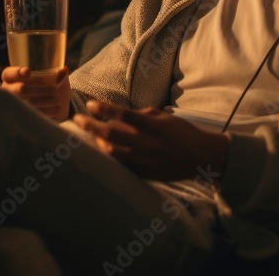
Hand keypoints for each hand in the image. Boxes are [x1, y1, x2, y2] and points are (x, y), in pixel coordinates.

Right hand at [1, 66, 71, 121]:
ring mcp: (12, 106)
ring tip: (58, 101)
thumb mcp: (53, 81)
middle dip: (40, 90)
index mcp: (11, 79)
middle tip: (56, 91)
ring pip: (27, 103)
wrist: (49, 110)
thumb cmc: (47, 91)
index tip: (28, 71)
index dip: (16, 72)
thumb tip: (64, 70)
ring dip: (45, 101)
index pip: (8, 74)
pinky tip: (56, 111)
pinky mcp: (20, 118)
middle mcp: (8, 92)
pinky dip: (46, 112)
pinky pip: (31, 116)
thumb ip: (58, 75)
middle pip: (20, 89)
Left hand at [73, 101, 229, 182]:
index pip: (123, 115)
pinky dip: (109, 158)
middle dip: (90, 126)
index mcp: (153, 126)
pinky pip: (121, 167)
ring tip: (89, 135)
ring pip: (112, 152)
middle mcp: (147, 143)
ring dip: (96, 143)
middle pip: (111, 134)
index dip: (104, 108)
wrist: (201, 157)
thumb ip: (141, 115)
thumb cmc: (182, 132)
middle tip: (77, 119)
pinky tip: (102, 151)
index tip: (90, 104)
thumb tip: (118, 115)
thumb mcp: (164, 117)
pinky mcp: (146, 174)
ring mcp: (145, 161)